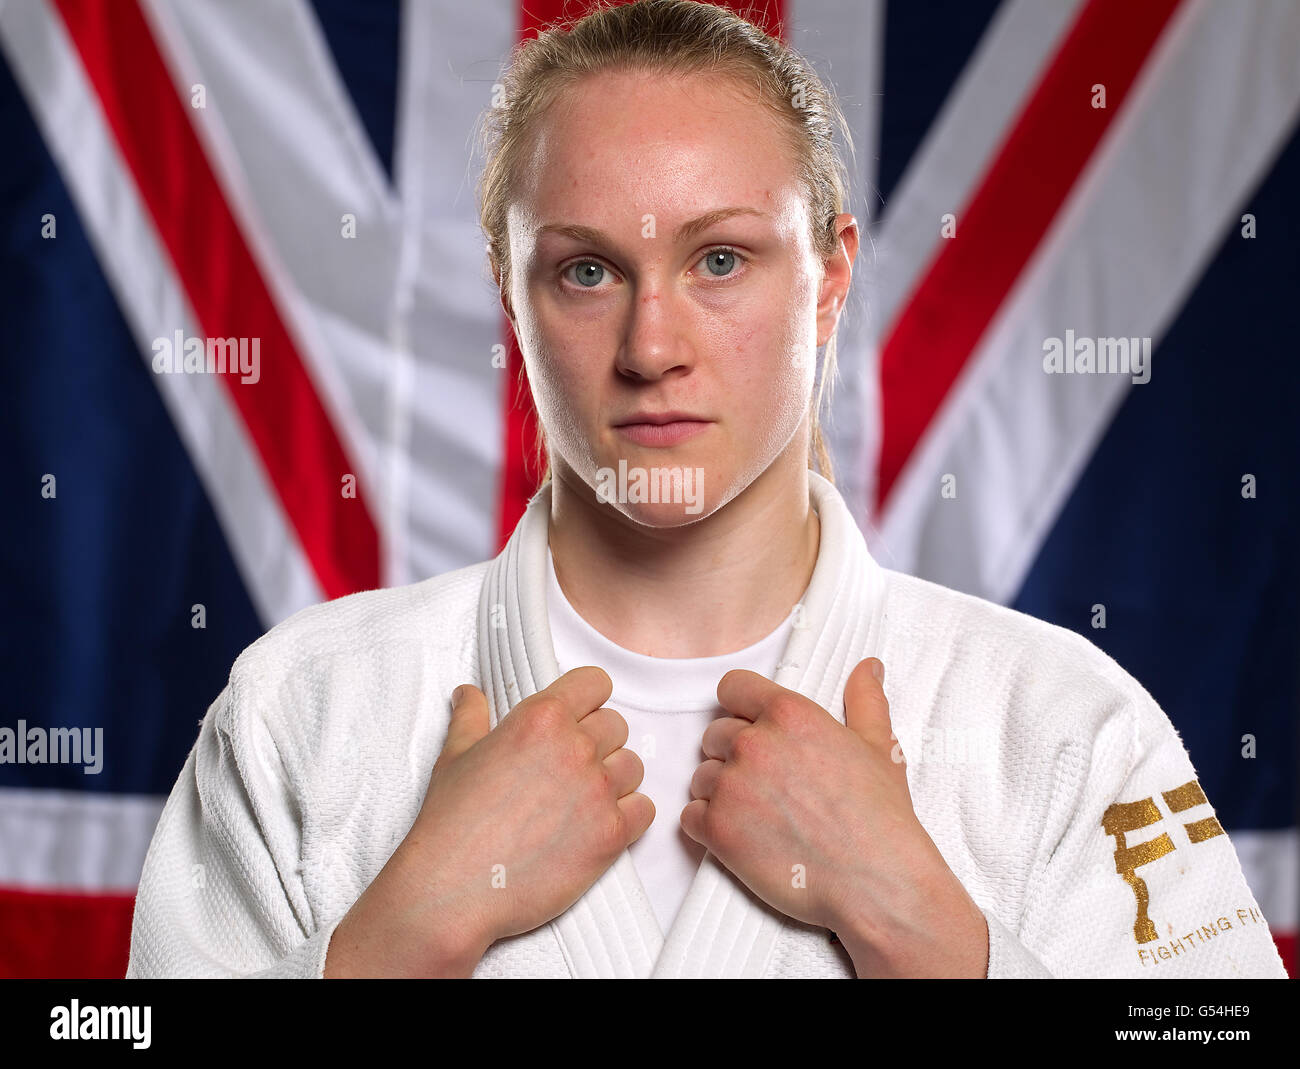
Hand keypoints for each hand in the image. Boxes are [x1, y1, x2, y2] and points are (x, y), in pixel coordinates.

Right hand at [325, 666, 653, 976]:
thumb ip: (471, 716)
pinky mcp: (611, 834)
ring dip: (614, 778)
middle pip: (616, 725)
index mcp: (541, 718)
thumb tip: (469, 694)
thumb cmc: (451, 824)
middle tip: (569, 767)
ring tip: (581, 799)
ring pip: (633, 766)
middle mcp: (576, 747)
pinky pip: (645, 809)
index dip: (588, 699)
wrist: (452, 888)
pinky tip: (598, 824)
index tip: (579, 715)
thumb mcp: (455, 755)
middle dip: (597, 742)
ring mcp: (597, 791)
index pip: (595, 683)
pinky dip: (629, 815)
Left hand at [680, 657, 987, 977]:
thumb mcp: (879, 746)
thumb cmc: (879, 819)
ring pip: (700, 776)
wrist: (876, 881)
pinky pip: (689, 816)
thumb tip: (868, 670)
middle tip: (765, 783)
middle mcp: (754, 743)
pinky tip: (742, 835)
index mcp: (789, 714)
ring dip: (719, 792)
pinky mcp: (717, 829)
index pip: (732, 688)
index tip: (747, 725)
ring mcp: (732, 786)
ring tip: (758, 814)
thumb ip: (865, 699)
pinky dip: (707, 826)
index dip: (739, 708)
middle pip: (714, 734)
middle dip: (732, 756)